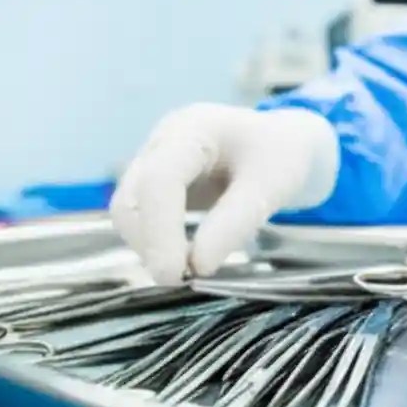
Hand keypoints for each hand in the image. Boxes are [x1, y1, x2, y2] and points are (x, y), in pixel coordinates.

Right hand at [110, 103, 337, 284]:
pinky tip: (184, 258)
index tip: (176, 274)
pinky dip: (156, 243)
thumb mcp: (271, 185)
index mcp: (192, 129)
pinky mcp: (152, 185)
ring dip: (150, 247)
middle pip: (130, 199)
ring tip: (189, 269)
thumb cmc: (278, 155)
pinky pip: (140, 218)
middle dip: (151, 244)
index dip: (160, 231)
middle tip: (184, 278)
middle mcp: (162, 143)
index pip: (159, 180)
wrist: (279, 141)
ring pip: (128, 212)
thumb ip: (236, 222)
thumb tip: (199, 266)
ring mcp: (152, 162)